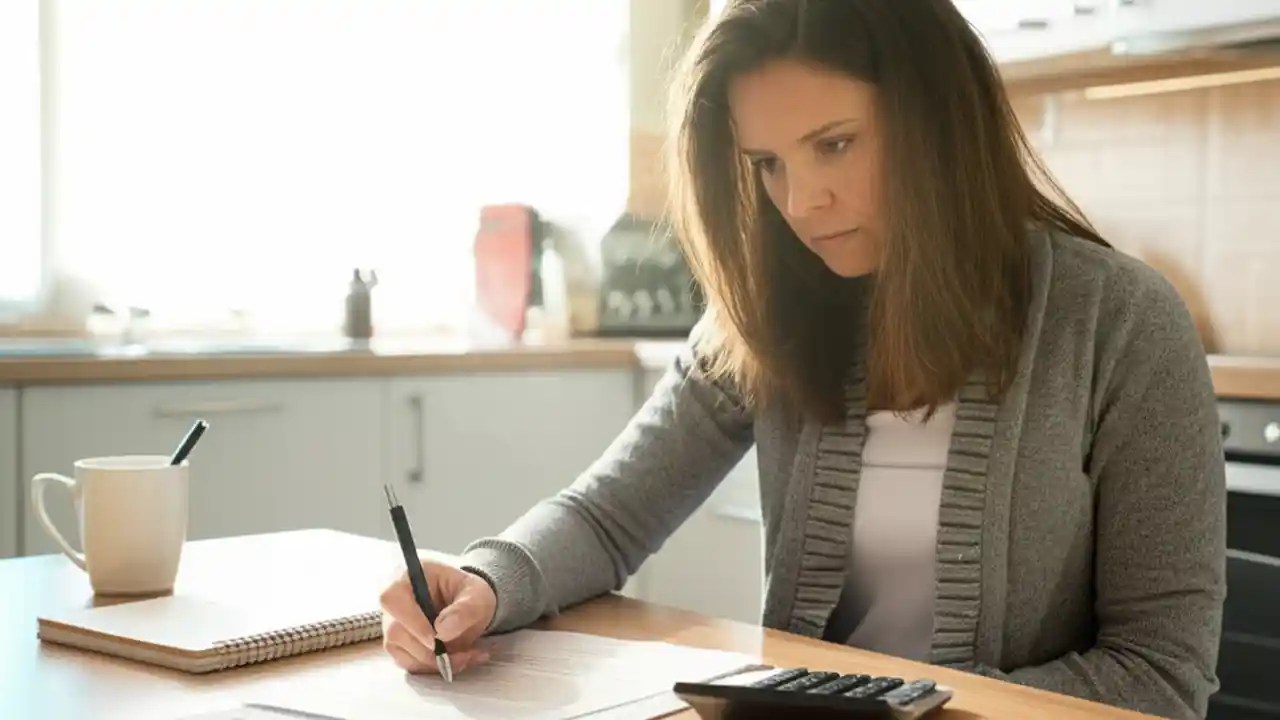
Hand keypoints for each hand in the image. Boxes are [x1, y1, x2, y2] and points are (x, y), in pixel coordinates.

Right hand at [379, 559, 497, 675]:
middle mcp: (392, 602)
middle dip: (431, 652)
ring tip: (468, 657)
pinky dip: (435, 668)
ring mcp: (392, 625)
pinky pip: (410, 664)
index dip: (412, 623)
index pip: (392, 599)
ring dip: (436, 663)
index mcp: (405, 577)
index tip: (437, 641)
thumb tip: (442, 630)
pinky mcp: (399, 646)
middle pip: (395, 633)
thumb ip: (464, 609)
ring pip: (402, 654)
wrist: (470, 604)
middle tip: (465, 655)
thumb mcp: (477, 595)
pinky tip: (459, 660)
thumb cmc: (469, 593)